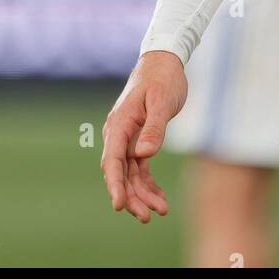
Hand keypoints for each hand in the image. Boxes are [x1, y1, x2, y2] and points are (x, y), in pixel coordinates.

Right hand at [100, 50, 187, 222]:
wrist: (164, 61)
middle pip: (120, 172)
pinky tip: (159, 198)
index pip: (113, 160)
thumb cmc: (163, 78)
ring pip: (130, 173)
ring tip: (159, 211)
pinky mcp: (139, 139)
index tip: (119, 205)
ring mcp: (128, 138)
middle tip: (146, 217)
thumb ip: (154, 127)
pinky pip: (140, 167)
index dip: (115, 184)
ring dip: (142, 193)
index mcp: (120, 124)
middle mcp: (119, 134)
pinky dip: (148, 183)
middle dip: (132, 196)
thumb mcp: (162, 101)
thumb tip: (144, 154)